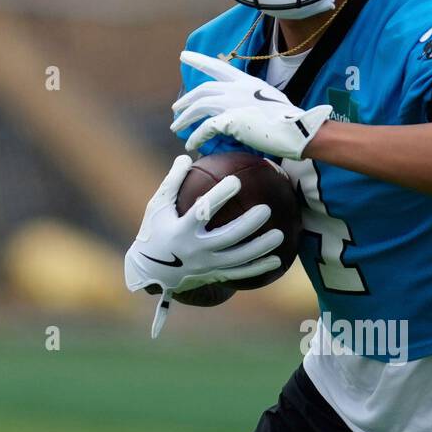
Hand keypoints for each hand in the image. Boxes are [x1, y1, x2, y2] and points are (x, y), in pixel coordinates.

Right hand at [124, 153, 283, 336]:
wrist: (151, 271)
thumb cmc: (155, 231)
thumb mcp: (157, 206)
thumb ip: (173, 181)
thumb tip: (186, 155)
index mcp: (181, 231)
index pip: (202, 212)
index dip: (219, 196)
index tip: (236, 180)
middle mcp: (195, 250)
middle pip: (227, 238)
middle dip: (248, 225)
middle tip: (266, 210)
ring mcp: (206, 265)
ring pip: (238, 259)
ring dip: (260, 248)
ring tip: (280, 235)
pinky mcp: (214, 276)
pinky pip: (240, 273)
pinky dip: (258, 268)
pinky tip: (277, 260)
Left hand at [171, 50, 332, 158]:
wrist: (296, 129)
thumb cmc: (289, 119)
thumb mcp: (269, 100)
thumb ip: (253, 101)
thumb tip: (243, 111)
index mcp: (246, 81)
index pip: (217, 66)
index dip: (199, 60)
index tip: (184, 56)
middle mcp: (236, 88)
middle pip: (202, 89)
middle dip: (186, 99)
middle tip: (176, 108)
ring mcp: (232, 103)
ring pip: (199, 106)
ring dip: (185, 118)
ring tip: (176, 128)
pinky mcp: (230, 121)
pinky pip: (205, 128)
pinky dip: (195, 136)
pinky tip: (191, 144)